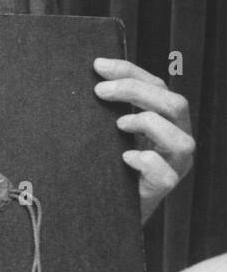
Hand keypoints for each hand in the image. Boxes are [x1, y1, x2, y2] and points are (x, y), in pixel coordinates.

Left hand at [94, 58, 193, 223]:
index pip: (158, 86)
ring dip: (149, 124)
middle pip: (175, 104)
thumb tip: (88, 76)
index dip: (130, 71)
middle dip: (137, 91)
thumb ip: (107, 107)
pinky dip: (147, 161)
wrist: (105, 206)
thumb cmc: (106, 162)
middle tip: (100, 91)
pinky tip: (125, 157)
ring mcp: (173, 166)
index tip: (97, 65)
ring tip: (118, 124)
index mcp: (164, 120)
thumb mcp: (107, 129)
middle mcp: (174, 141)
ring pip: (183, 140)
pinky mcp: (162, 190)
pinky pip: (166, 175)